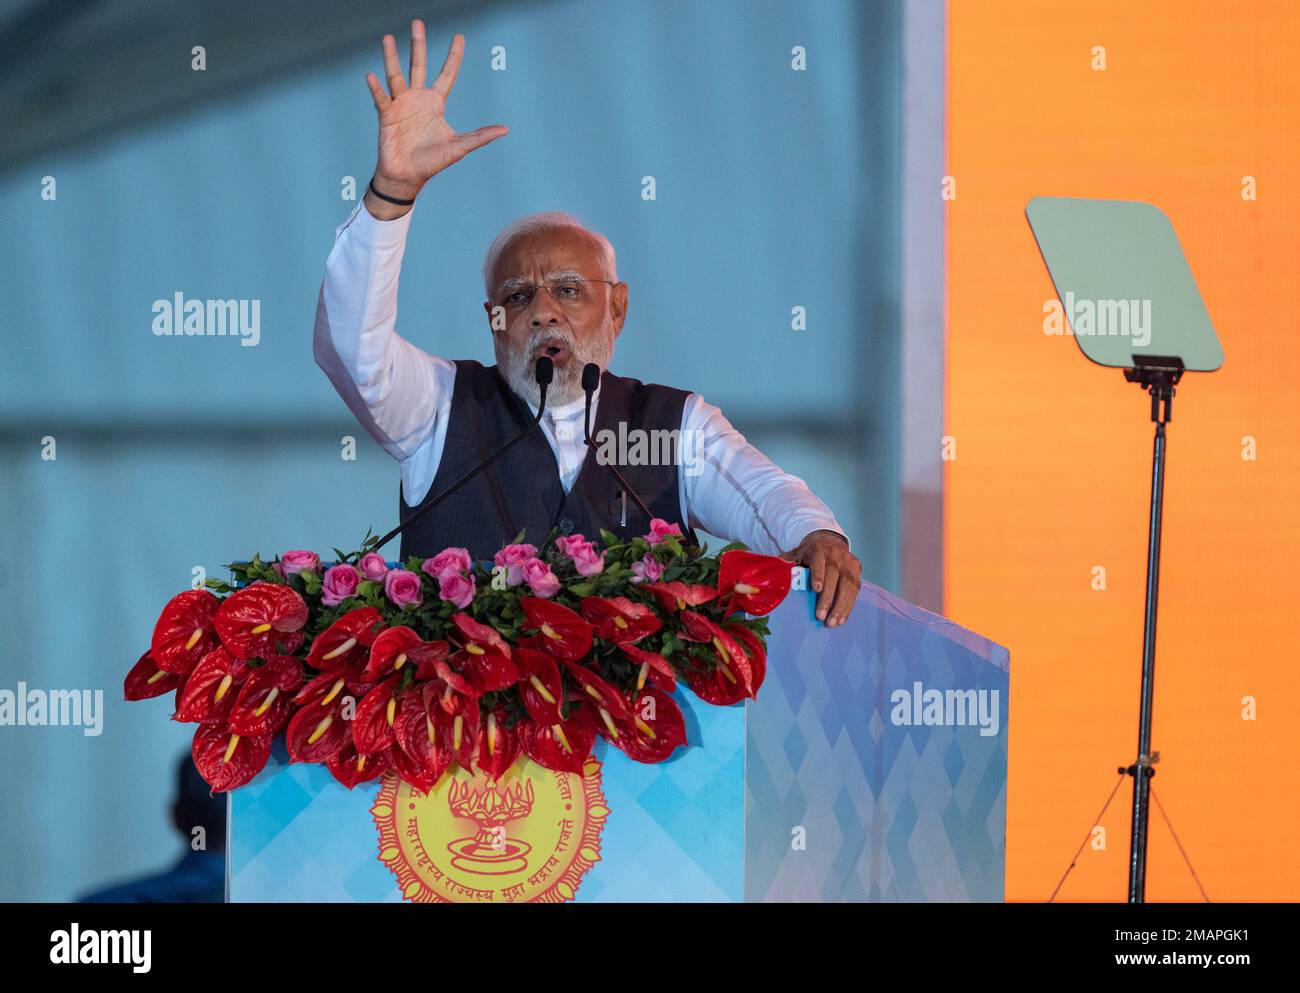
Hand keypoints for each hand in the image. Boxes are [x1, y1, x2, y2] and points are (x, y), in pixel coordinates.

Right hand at [363, 22, 507, 214]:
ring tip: (389, 38)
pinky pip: (380, 98)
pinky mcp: (386, 115)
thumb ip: (479, 137)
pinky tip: (372, 76)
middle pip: (418, 65)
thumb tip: (505, 130)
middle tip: (418, 23)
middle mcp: (417, 99)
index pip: (446, 75)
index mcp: (435, 103)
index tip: (459, 37)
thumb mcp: (459, 148)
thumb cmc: (432, 162)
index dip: (453, 57)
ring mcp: (400, 105)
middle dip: (418, 45)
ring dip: (392, 58)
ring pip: (396, 75)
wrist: (408, 177)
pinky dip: (377, 88)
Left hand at [781, 530, 861, 627]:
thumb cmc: (808, 555)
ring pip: (847, 586)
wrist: (829, 544)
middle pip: (834, 577)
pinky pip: (854, 592)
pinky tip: (841, 619)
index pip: (819, 562)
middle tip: (820, 617)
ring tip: (832, 623)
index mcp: (818, 549)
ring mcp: (848, 563)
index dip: (818, 575)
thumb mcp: (796, 555)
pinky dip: (848, 607)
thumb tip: (773, 578)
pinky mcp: (857, 572)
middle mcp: (836, 555)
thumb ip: (785, 564)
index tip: (816, 589)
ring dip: (840, 607)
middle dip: (828, 598)